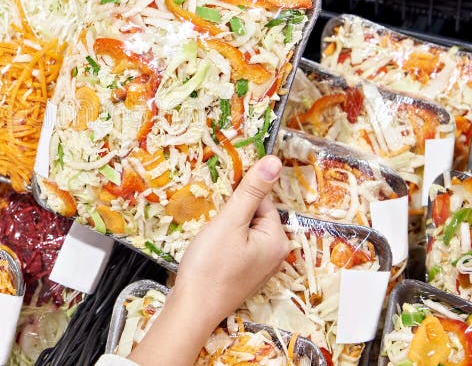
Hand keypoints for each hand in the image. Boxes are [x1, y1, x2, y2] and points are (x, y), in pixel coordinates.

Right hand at [128, 155, 287, 365]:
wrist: (193, 309)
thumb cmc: (210, 267)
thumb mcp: (230, 222)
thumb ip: (252, 190)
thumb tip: (274, 161)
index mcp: (278, 240)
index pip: (261, 202)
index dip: (237, 202)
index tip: (220, 210)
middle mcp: (275, 254)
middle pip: (253, 217)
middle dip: (231, 216)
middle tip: (213, 229)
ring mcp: (260, 268)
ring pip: (243, 232)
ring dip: (225, 231)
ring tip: (210, 243)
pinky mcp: (245, 275)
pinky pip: (238, 248)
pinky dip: (223, 246)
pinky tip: (210, 254)